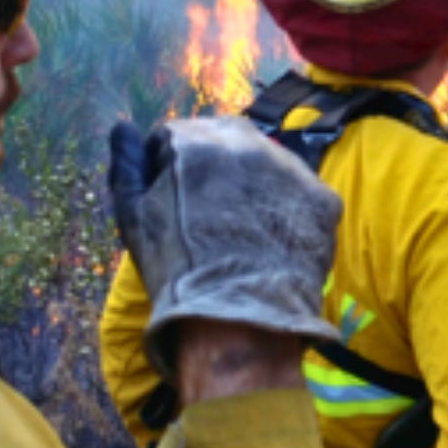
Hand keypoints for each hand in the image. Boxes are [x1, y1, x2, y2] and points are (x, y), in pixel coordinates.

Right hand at [109, 117, 341, 381]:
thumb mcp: (133, 216)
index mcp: (199, 139)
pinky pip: (301, 196)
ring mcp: (293, 168)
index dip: (168, 170)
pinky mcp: (324, 198)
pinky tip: (273, 244)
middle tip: (208, 216)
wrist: (235, 320)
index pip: (178, 137)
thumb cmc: (173, 268)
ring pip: (268, 166)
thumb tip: (123, 127)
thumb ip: (127, 164)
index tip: (170, 203)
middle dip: (213, 170)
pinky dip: (288, 213)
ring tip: (242, 234)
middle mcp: (251, 141)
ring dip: (255, 186)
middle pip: (227, 143)